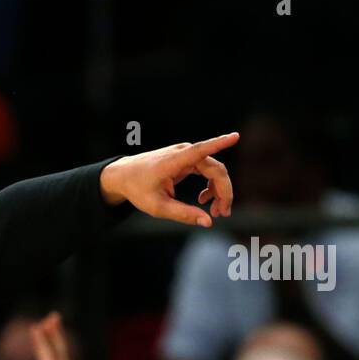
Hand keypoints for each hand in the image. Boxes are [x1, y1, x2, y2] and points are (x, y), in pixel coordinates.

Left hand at [99, 132, 238, 226]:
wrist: (123, 175)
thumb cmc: (138, 189)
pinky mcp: (186, 159)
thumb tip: (207, 222)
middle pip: (215, 169)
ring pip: (213, 170)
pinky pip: (206, 170)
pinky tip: (204, 199)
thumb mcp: (158, 207)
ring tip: (215, 211)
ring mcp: (186, 154)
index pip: (201, 150)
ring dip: (218, 190)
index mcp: (174, 161)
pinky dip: (210, 186)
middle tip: (223, 214)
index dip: (220, 143)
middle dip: (224, 191)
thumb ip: (183, 214)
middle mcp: (183, 153)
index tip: (235, 136)